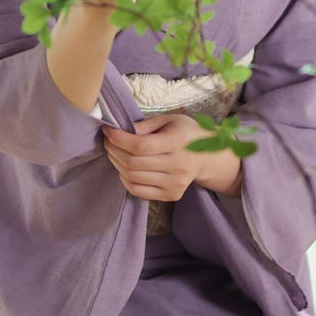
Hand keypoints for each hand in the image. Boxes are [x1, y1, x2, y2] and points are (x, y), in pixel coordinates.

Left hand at [104, 113, 242, 201]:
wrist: (208, 156)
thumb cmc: (185, 133)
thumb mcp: (169, 120)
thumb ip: (145, 125)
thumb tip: (121, 130)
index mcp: (177, 142)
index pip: (140, 145)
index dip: (119, 139)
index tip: (108, 130)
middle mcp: (178, 165)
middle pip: (133, 162)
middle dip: (114, 150)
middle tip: (109, 141)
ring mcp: (175, 184)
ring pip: (132, 177)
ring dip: (116, 163)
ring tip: (115, 152)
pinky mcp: (172, 195)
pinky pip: (137, 190)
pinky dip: (125, 179)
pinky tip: (125, 168)